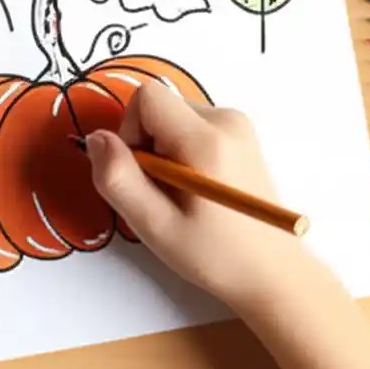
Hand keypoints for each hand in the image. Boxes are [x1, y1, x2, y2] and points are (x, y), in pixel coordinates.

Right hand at [84, 83, 303, 309]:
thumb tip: (97, 138)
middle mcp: (226, 120)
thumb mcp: (155, 226)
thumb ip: (118, 179)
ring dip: (164, 150)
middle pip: (160, 107)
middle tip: (162, 193)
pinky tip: (197, 188)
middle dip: (147, 144)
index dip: (129, 130)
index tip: (141, 172)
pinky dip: (182, 150)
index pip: (148, 97)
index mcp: (207, 139)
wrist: (272, 271)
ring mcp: (238, 125)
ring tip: (182, 195)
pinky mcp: (241, 134)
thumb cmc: (215, 256)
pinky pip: (192, 126)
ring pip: (173, 117)